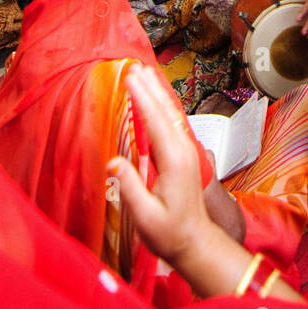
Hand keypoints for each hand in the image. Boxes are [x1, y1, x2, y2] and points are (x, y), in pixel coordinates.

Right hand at [107, 63, 212, 266]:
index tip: (130, 78)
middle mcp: (183, 151)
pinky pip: (172, 125)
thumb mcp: (145, 216)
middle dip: (149, 88)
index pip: (156, 122)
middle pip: (165, 112)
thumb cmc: (169, 233)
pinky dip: (162, 108)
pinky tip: (154, 101)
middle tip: (134, 66)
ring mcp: (186, 152)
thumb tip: (113, 162)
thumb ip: (130, 188)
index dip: (142, 98)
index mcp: (174, 161)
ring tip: (143, 75)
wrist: (194, 242)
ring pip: (171, 115)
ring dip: (157, 94)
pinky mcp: (184, 157)